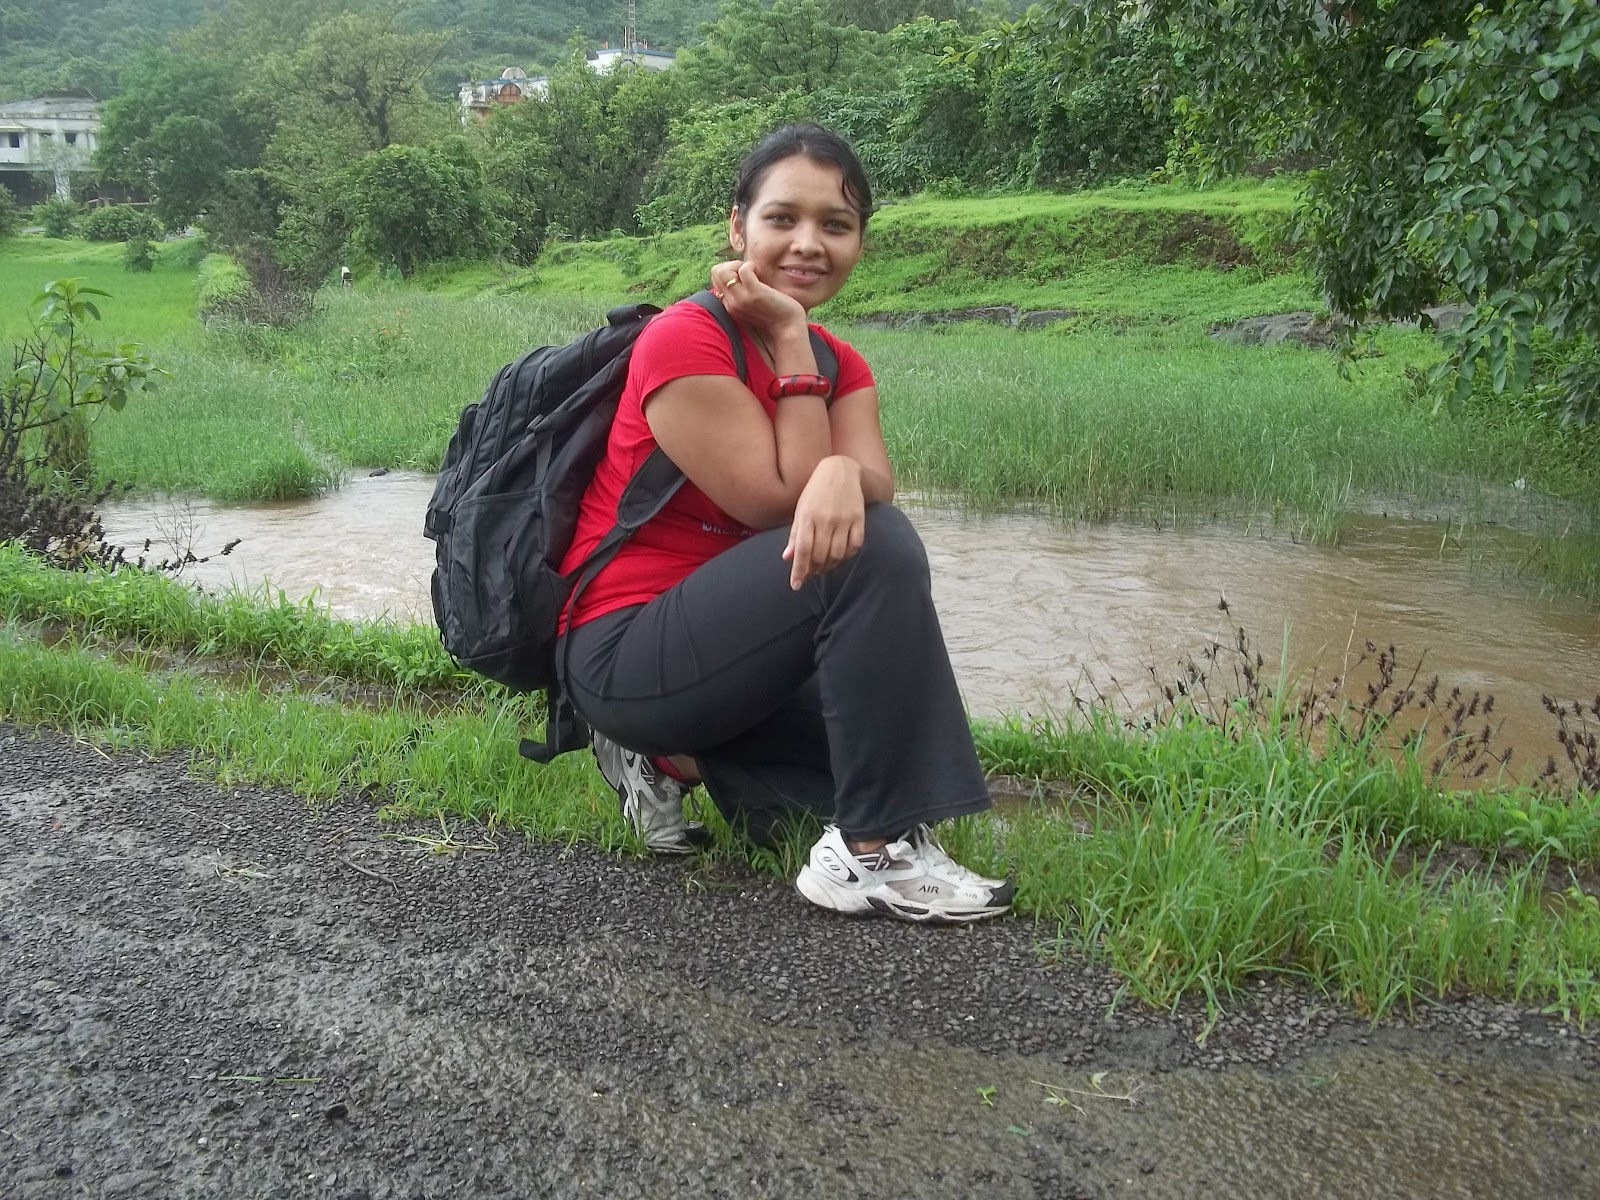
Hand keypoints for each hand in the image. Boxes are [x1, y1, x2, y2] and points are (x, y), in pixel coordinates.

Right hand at [711, 259, 805, 342]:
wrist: (788, 329)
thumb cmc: (775, 314)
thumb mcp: (752, 304)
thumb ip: (742, 293)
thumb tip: (739, 273)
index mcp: (730, 306)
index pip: (716, 279)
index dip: (730, 271)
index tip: (746, 276)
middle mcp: (732, 303)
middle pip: (716, 272)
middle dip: (731, 265)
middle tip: (749, 272)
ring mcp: (741, 299)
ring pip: (723, 270)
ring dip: (738, 264)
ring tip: (752, 271)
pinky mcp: (755, 293)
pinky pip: (743, 270)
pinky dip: (750, 265)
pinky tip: (759, 271)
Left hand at [782, 457, 865, 589]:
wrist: (842, 471)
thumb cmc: (816, 492)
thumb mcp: (801, 509)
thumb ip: (796, 534)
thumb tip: (788, 557)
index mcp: (808, 516)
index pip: (803, 550)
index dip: (799, 570)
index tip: (795, 585)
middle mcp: (826, 519)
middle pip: (820, 555)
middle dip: (813, 570)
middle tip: (809, 575)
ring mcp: (844, 520)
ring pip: (837, 554)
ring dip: (829, 566)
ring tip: (822, 568)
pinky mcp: (859, 519)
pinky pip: (854, 546)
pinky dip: (846, 556)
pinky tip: (839, 557)